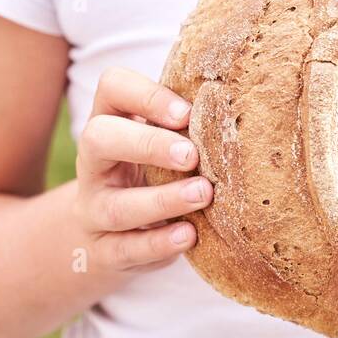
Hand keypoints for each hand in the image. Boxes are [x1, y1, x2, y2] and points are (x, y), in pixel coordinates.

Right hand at [73, 66, 210, 274]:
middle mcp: (94, 161)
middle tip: (192, 155)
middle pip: (98, 138)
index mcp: (111, 120)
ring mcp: (93, 207)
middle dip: (148, 145)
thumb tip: (244, 101)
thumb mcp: (163, 140)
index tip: (188, 113)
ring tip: (203, 195)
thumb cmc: (155, 170)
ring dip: (163, 200)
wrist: (113, 234)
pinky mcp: (103, 249)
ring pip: (116, 205)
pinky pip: (125, 249)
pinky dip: (158, 244)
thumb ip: (188, 122)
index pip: (112, 87)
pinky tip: (189, 236)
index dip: (147, 95)